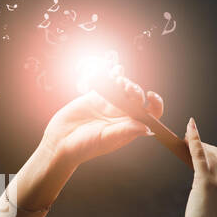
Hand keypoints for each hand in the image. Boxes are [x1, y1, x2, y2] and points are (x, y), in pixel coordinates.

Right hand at [40, 67, 162, 167]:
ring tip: (119, 79)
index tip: (150, 95)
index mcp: (129, 127)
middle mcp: (121, 115)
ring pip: (123, 88)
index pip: (150, 114)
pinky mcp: (95, 97)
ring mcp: (109, 105)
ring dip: (125, 80)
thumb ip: (126, 131)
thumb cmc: (84, 147)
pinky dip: (112, 74)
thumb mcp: (106, 139)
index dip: (155, 103)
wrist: (60, 142)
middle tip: (127, 88)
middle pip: (137, 97)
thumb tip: (148, 128)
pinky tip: (114, 69)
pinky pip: (108, 83)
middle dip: (135, 89)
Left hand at [184, 117, 216, 216]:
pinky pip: (199, 154)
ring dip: (198, 144)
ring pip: (209, 154)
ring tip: (186, 139)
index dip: (216, 157)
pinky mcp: (206, 179)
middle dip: (207, 148)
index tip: (207, 152)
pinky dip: (194, 138)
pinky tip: (189, 128)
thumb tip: (203, 177)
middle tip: (192, 143)